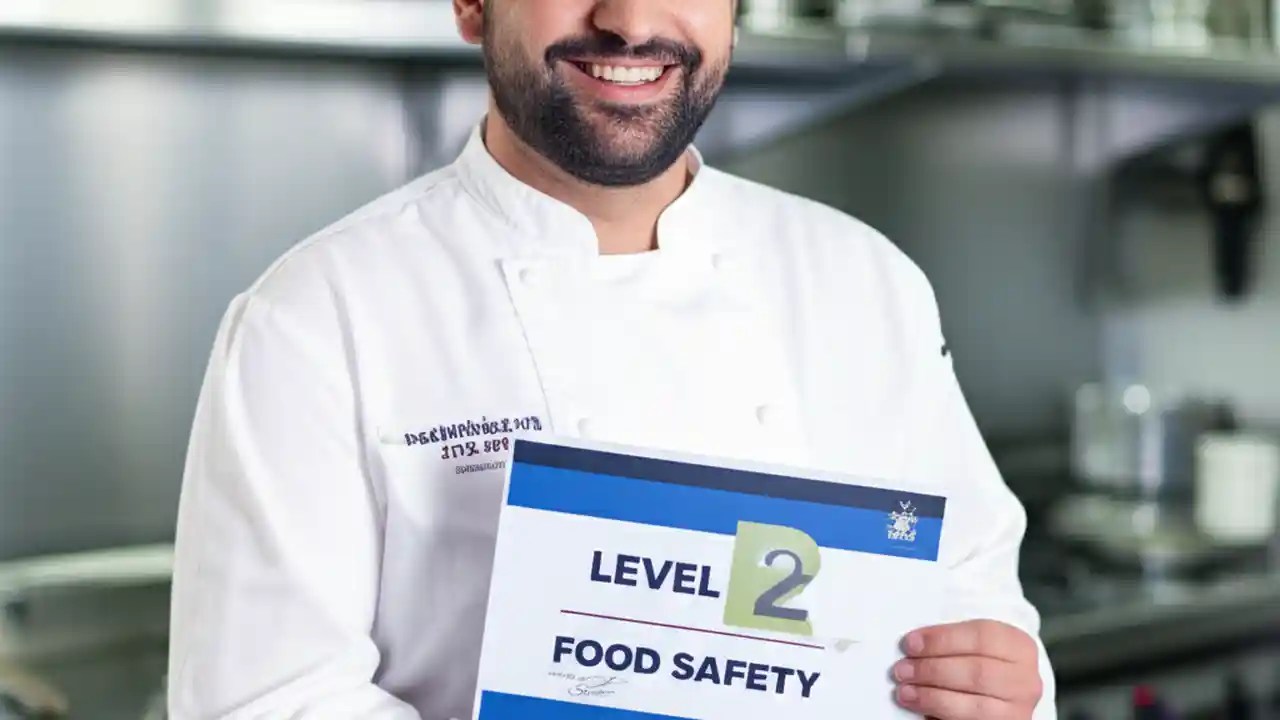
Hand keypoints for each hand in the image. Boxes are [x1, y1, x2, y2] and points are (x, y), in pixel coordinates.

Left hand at [892, 620, 1041, 719]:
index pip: (982, 637)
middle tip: (902, 669)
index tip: (910, 643)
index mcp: (1020, 647)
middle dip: (933, 670)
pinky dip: (940, 716)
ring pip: (974, 706)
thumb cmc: (979, 661)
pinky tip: (920, 710)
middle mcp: (1025, 681)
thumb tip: (914, 645)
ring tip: (905, 692)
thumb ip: (952, 640)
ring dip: (932, 697)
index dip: (942, 640)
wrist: (998, 692)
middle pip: (977, 672)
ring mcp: (1018, 710)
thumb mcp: (974, 644)